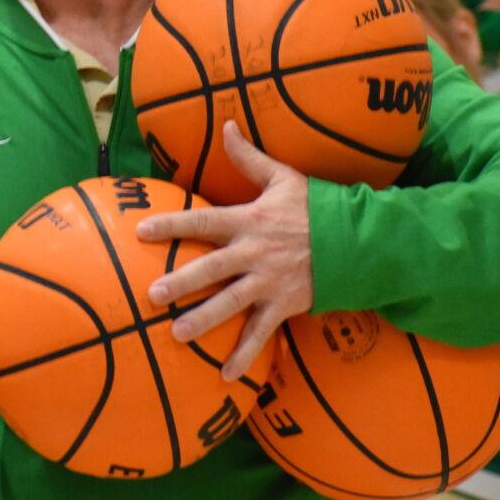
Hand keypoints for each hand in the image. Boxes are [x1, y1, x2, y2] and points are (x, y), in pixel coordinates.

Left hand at [137, 122, 311, 380]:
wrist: (357, 240)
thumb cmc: (316, 206)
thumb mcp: (283, 177)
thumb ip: (248, 157)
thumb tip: (225, 124)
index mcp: (249, 220)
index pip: (203, 220)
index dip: (172, 225)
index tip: (141, 231)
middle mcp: (254, 253)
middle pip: (211, 268)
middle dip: (181, 282)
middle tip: (152, 295)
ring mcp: (269, 282)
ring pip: (231, 304)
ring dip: (204, 320)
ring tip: (176, 334)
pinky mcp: (285, 304)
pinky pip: (262, 334)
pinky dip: (245, 355)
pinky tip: (225, 375)